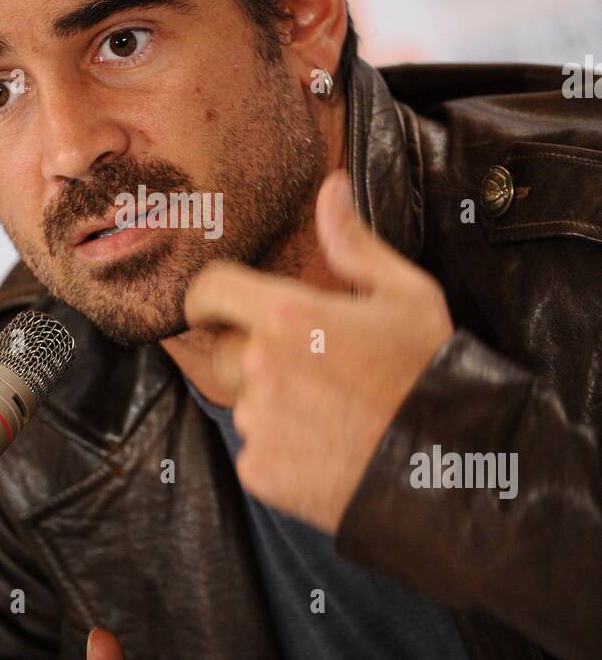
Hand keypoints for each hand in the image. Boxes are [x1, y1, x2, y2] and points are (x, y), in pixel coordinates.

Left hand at [183, 169, 453, 534]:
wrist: (449, 464)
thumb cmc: (429, 370)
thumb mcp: (405, 294)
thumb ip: (353, 242)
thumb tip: (331, 187)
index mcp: (286, 315)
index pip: (209, 290)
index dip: (210, 296)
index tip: (218, 306)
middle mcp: (260, 366)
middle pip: (230, 351)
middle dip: (260, 355)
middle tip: (317, 370)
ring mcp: (257, 423)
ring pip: (246, 403)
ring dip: (274, 404)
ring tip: (333, 412)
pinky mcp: (259, 472)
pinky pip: (256, 451)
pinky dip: (283, 450)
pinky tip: (329, 447)